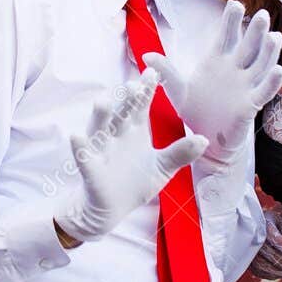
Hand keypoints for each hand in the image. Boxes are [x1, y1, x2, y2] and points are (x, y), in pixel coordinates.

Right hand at [55, 68, 209, 243]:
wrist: (112, 208)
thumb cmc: (136, 182)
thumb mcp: (162, 167)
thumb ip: (181, 153)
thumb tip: (204, 139)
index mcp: (134, 130)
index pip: (141, 106)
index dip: (146, 90)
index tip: (153, 73)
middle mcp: (116, 134)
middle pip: (122, 113)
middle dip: (127, 101)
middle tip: (134, 86)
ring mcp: (101, 149)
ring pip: (99, 129)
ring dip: (101, 116)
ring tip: (103, 102)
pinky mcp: (90, 168)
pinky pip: (83, 156)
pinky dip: (80, 147)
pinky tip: (77, 137)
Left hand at [142, 0, 281, 160]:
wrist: (204, 138)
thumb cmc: (195, 110)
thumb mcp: (177, 90)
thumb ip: (166, 71)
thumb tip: (146, 56)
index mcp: (218, 61)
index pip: (227, 36)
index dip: (231, 21)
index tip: (235, 4)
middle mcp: (235, 69)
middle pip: (248, 46)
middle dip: (255, 30)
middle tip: (262, 14)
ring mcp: (245, 86)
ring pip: (260, 65)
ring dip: (268, 52)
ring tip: (274, 36)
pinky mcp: (250, 105)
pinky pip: (264, 91)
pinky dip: (271, 82)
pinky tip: (278, 70)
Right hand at [250, 205, 281, 280]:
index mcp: (264, 221)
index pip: (268, 232)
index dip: (280, 242)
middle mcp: (253, 234)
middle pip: (263, 250)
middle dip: (281, 261)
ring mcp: (250, 249)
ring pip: (259, 263)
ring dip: (278, 270)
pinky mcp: (251, 261)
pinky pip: (258, 271)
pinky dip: (272, 275)